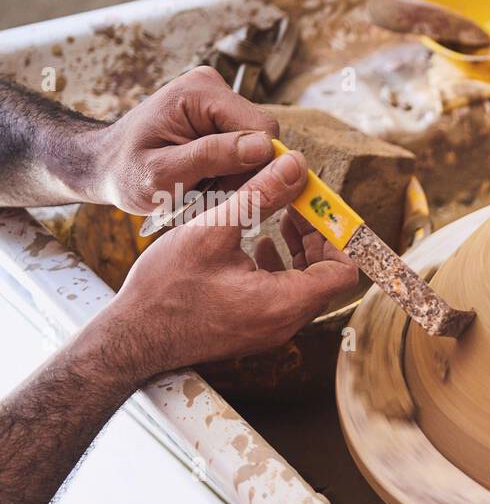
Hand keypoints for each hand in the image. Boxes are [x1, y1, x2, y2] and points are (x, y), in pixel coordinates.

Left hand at [86, 66, 279, 213]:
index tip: (224, 191)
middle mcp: (214, 87)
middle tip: (208, 192)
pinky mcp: (221, 117)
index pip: (263, 130)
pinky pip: (248, 150)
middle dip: (244, 172)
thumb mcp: (163, 173)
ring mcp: (219, 100)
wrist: (106, 165)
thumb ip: (211, 157)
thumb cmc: (126, 172)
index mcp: (200, 92)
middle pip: (264, 138)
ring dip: (237, 175)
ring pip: (259, 148)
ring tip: (203, 186)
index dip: (255, 167)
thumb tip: (264, 147)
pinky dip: (232, 171)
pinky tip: (206, 178)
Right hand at [96, 150, 357, 378]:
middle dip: (317, 235)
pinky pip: (284, 295)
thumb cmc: (166, 288)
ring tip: (280, 215)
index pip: (344, 272)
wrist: (132, 337)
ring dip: (299, 248)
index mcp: (285, 302)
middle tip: (298, 201)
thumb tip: (296, 166)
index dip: (339, 235)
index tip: (318, 206)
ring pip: (305, 284)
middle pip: (326, 275)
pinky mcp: (255, 329)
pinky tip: (258, 243)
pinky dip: (280, 266)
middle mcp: (286, 322)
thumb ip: (261, 196)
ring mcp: (272, 329)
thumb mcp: (213, 231)